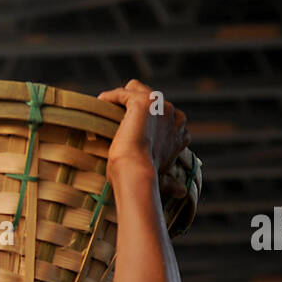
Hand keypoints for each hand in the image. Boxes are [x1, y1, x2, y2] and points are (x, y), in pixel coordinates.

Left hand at [96, 80, 189, 195]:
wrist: (137, 173)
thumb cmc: (147, 180)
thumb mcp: (162, 177)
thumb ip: (172, 181)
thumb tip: (182, 192)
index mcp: (180, 132)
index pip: (162, 116)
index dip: (145, 121)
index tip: (129, 132)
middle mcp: (174, 115)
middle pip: (150, 99)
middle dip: (131, 107)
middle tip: (113, 122)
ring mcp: (160, 106)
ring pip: (136, 89)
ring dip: (120, 98)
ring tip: (104, 111)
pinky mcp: (144, 101)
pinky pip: (122, 93)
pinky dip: (109, 98)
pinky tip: (99, 105)